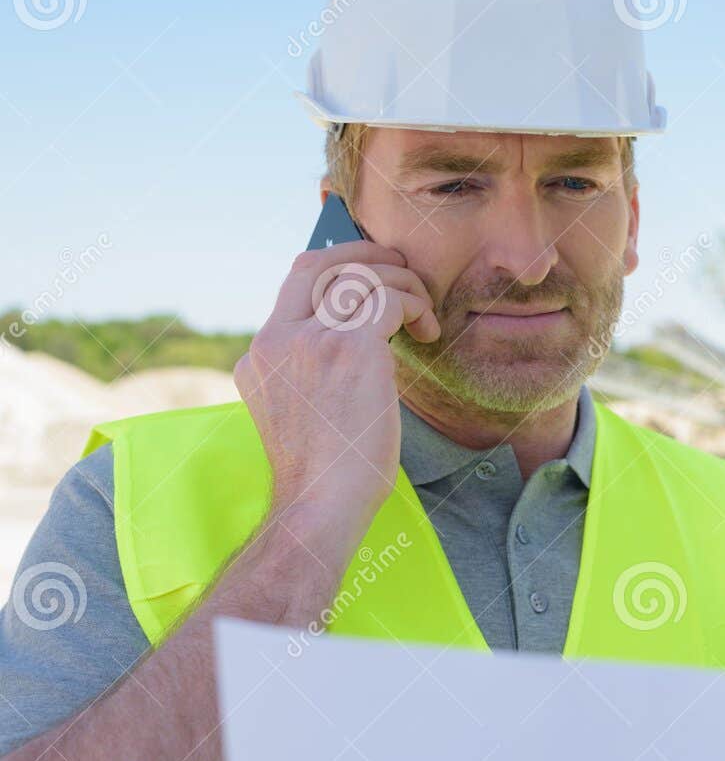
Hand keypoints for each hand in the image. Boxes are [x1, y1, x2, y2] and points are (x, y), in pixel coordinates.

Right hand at [233, 240, 440, 551]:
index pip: (294, 283)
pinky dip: (414, 306)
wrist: (321, 506)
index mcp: (260, 355)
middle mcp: (277, 340)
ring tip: (424, 314)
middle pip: (319, 263)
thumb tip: (363, 337)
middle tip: (403, 270)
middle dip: (367, 254)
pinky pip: (388, 299)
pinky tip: (427, 330)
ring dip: (403, 285)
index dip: (337, 266)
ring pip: (361, 276)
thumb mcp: (303, 411)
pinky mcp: (349, 348)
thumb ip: (312, 370)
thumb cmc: (326, 473)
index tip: (371, 274)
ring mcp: (309, 341)